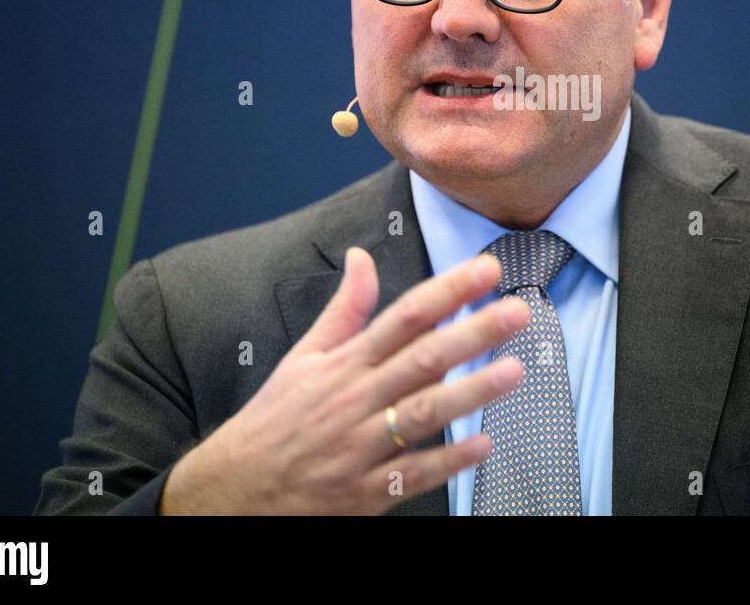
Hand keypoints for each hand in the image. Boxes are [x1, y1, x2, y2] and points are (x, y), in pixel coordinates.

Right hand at [159, 247, 526, 513]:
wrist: (234, 489)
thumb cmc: (275, 419)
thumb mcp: (304, 357)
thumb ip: (344, 309)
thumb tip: (361, 257)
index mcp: (345, 363)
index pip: (404, 316)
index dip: (448, 291)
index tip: (485, 272)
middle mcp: (355, 400)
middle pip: (422, 359)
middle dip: (472, 333)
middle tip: (515, 312)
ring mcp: (360, 447)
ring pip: (422, 414)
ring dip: (471, 393)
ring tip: (513, 371)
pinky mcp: (365, 492)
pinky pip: (413, 474)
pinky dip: (448, 460)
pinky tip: (482, 444)